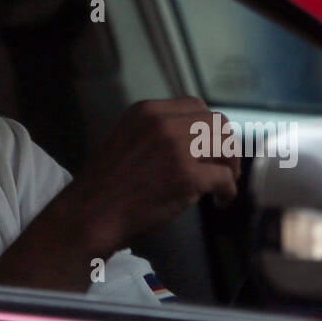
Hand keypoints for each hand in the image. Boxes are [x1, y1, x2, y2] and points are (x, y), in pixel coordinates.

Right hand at [62, 97, 241, 255]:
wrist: (91, 214)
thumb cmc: (105, 185)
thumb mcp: (127, 140)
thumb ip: (157, 134)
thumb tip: (195, 142)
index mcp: (146, 111)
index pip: (195, 106)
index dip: (209, 126)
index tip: (210, 146)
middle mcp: (162, 122)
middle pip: (216, 122)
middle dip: (225, 144)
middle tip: (223, 167)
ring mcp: (176, 148)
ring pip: (225, 144)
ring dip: (230, 165)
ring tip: (224, 185)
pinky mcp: (187, 176)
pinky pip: (224, 178)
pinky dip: (228, 191)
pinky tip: (220, 201)